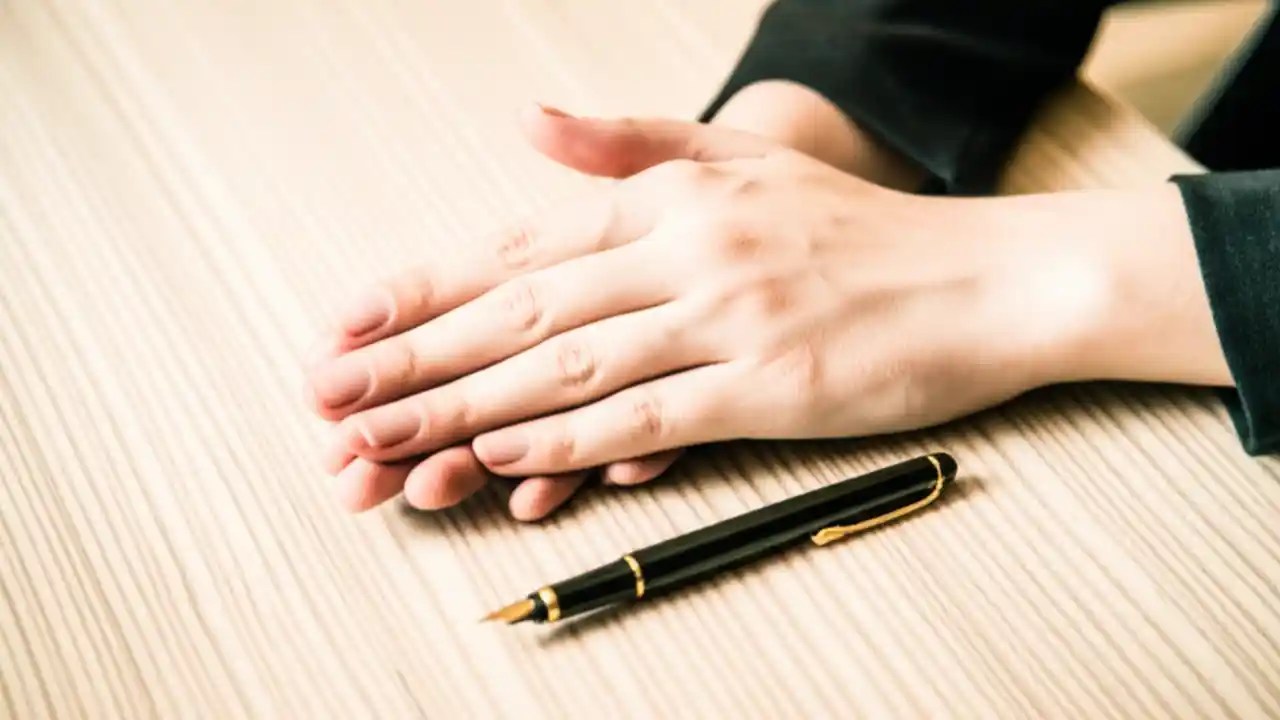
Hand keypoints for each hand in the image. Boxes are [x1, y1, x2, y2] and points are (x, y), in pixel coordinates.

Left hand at [308, 82, 908, 519]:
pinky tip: (501, 455)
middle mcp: (689, 249)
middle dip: (414, 356)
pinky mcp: (772, 389)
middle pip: (523, 311)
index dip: (425, 287)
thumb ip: (633, 144)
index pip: (524, 248)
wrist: (991, 278)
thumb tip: (530, 122)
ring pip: (569, 367)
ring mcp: (729, 318)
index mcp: (674, 197)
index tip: (348, 322)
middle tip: (328, 393)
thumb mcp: (745, 159)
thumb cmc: (862, 233)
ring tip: (381, 440)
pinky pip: (650, 418)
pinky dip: (568, 440)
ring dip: (463, 407)